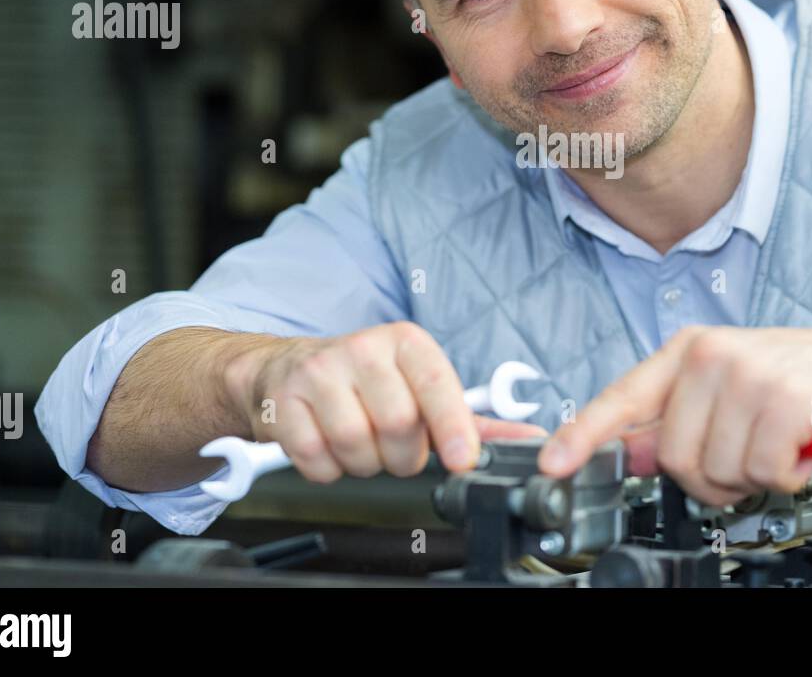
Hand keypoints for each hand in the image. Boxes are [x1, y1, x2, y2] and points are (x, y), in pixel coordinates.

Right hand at [228, 321, 544, 482]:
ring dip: (365, 464)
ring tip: (362, 446)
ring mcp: (319, 371)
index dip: (453, 427)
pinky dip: (327, 469)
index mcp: (405, 342)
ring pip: (357, 444)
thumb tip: (528, 440)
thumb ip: (475, 419)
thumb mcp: (421, 389)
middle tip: (395, 450)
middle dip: (403, 456)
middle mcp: (362, 349)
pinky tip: (329, 449)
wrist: (285, 371)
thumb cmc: (367, 384)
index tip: (463, 459)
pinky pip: (316, 458)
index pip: (437, 384)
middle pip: (399, 424)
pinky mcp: (284, 400)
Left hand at [538, 323, 811, 505]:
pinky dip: (787, 475)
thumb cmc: (803, 378)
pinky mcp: (787, 401)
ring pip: (718, 471)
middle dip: (711, 477)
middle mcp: (712, 356)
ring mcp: (749, 375)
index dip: (583, 435)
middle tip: (748, 455)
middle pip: (672, 457)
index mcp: (690, 351)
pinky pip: (763, 473)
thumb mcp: (730, 385)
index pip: (624, 396)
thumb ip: (678, 415)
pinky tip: (803, 445)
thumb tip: (629, 450)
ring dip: (754, 475)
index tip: (553, 464)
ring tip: (781, 443)